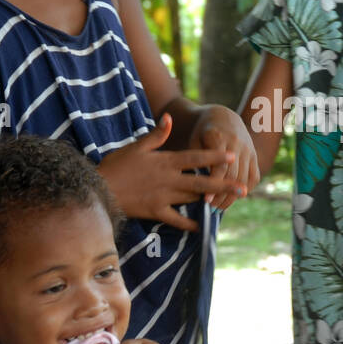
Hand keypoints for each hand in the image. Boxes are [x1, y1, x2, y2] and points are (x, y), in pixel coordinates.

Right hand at [96, 113, 242, 231]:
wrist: (99, 187)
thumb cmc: (116, 164)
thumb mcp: (136, 146)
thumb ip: (156, 135)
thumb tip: (169, 117)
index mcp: (165, 161)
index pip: (195, 157)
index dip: (215, 156)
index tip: (233, 155)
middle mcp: (169, 179)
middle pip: (201, 181)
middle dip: (223, 184)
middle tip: (243, 188)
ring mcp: (163, 196)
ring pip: (192, 198)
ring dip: (209, 200)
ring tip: (227, 202)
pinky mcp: (155, 211)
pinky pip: (176, 219)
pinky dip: (189, 223)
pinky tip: (201, 226)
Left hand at [191, 105, 258, 210]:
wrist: (223, 117)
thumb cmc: (201, 134)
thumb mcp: (194, 142)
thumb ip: (196, 162)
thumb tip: (193, 188)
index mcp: (218, 137)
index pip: (220, 166)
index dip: (214, 184)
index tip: (206, 199)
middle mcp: (237, 143)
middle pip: (233, 175)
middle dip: (222, 194)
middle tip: (211, 209)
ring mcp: (248, 149)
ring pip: (244, 178)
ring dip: (233, 196)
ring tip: (220, 208)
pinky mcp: (254, 155)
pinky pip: (254, 177)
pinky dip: (245, 189)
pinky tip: (233, 198)